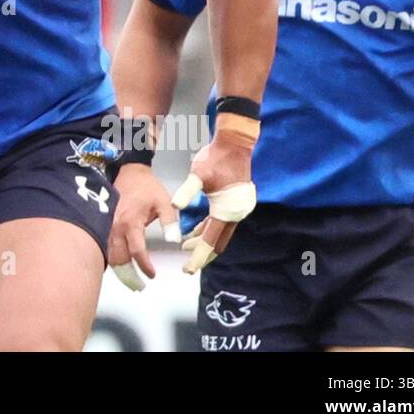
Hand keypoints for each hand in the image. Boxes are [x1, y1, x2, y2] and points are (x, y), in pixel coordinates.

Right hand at [109, 164, 181, 290]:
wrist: (129, 170)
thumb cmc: (147, 187)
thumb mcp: (164, 202)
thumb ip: (170, 223)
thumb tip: (174, 241)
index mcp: (131, 222)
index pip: (137, 252)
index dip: (144, 266)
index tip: (152, 275)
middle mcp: (115, 226)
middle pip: (119, 259)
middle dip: (129, 275)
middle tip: (139, 286)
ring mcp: (106, 225)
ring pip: (108, 254)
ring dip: (118, 270)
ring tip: (129, 280)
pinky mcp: (102, 223)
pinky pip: (104, 245)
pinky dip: (110, 258)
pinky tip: (118, 265)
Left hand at [173, 130, 256, 273]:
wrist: (235, 144)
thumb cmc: (216, 158)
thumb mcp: (199, 174)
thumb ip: (187, 191)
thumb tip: (175, 205)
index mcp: (226, 211)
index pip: (210, 242)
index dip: (199, 257)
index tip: (188, 269)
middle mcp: (235, 214)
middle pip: (218, 242)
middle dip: (202, 254)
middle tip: (187, 265)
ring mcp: (238, 209)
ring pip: (220, 233)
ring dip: (205, 240)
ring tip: (186, 246)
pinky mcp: (236, 203)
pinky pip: (222, 222)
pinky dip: (210, 228)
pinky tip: (197, 230)